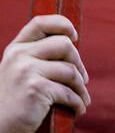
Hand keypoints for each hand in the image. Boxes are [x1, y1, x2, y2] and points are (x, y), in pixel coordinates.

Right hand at [0, 15, 90, 132]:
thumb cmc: (14, 103)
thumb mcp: (18, 72)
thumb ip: (37, 57)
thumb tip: (72, 45)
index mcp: (16, 49)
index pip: (41, 22)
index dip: (63, 24)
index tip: (75, 36)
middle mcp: (19, 56)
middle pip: (65, 45)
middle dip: (79, 63)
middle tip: (82, 80)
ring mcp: (26, 71)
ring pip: (71, 71)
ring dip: (81, 87)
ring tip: (81, 98)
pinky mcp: (36, 88)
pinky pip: (69, 92)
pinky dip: (78, 102)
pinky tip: (78, 110)